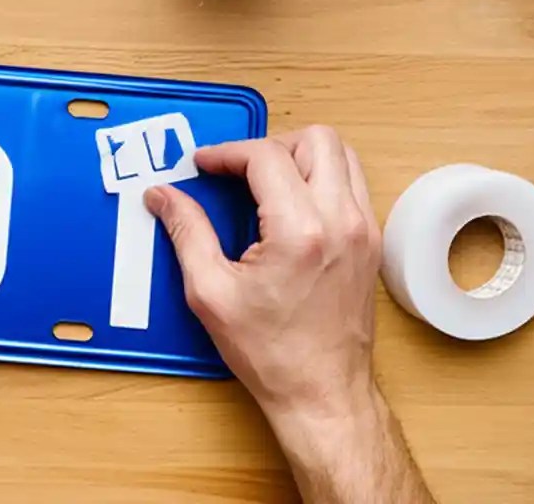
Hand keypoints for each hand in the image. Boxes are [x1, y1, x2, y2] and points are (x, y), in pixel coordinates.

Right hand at [145, 126, 381, 421]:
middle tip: (237, 170)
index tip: (203, 165)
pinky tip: (289, 207)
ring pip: (341, 155)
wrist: (321, 392)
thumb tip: (163, 196)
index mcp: (300, 231)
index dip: (226, 153)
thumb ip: (186, 232)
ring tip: (264, 183)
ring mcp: (364, 231)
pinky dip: (320, 179)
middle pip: (315, 140)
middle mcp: (342, 221)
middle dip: (269, 145)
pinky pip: (352, 184)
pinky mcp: (371, 243)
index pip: (266, 156)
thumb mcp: (210, 292)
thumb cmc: (270, 353)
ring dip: (299, 157)